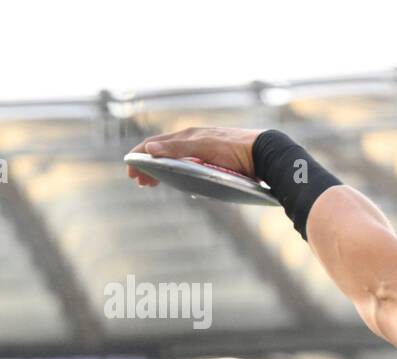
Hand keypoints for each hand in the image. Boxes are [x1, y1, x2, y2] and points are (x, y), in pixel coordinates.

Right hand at [126, 126, 265, 186]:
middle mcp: (195, 141)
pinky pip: (191, 167)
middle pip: (164, 153)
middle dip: (149, 167)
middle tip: (140, 182)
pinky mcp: (216, 162)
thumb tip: (149, 150)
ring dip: (162, 171)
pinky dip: (179, 173)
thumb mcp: (205, 147)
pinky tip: (180, 182)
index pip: (156, 144)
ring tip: (153, 184)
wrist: (266, 153)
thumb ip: (178, 148)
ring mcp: (205, 151)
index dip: (141, 156)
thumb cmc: (236, 150)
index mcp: (189, 136)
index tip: (131, 171)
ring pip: (176, 161)